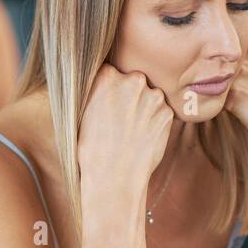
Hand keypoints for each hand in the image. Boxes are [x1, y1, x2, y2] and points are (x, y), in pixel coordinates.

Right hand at [77, 63, 173, 200]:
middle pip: (132, 80)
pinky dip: (154, 121)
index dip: (108, 88)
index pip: (110, 71)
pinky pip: (160, 111)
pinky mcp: (167, 112)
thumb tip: (100, 86)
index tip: (106, 101)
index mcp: (106, 76)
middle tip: (119, 118)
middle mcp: (132, 80)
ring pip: (149, 96)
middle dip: (128, 95)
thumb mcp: (80, 114)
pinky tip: (141, 137)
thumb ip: (94, 92)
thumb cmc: (90, 148)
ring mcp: (153, 96)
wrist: (115, 175)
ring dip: (143, 107)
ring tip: (130, 130)